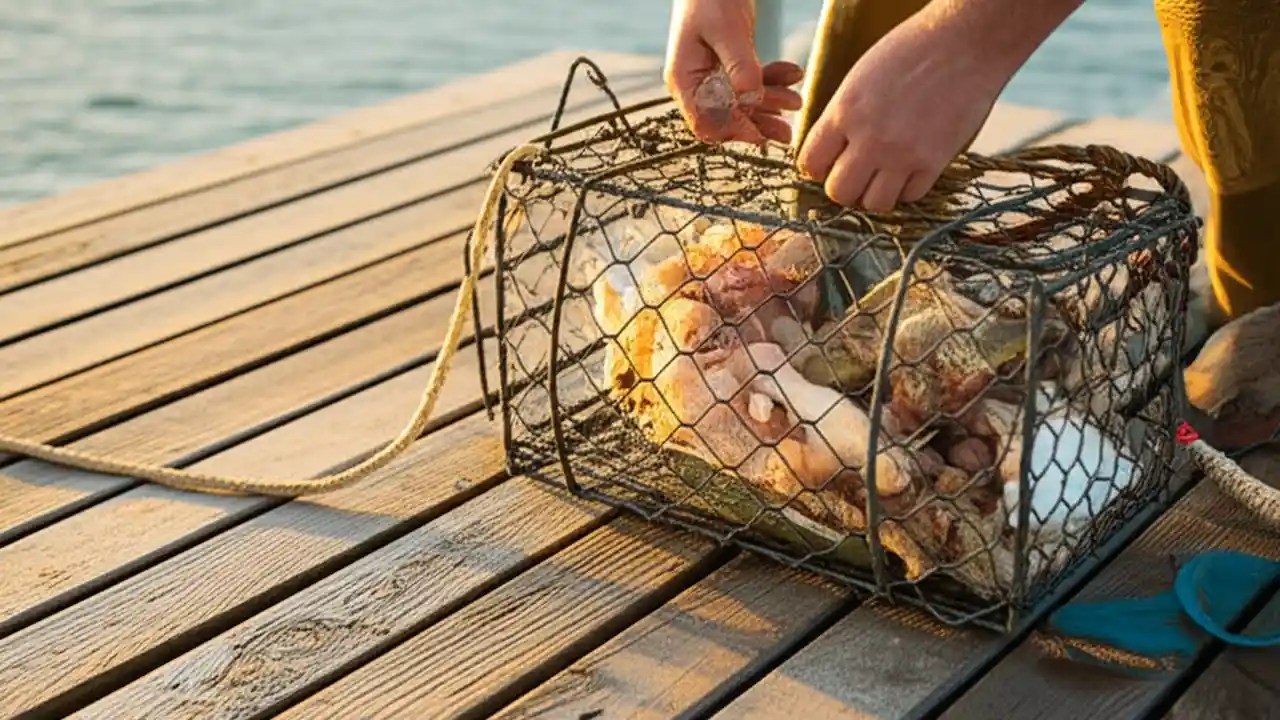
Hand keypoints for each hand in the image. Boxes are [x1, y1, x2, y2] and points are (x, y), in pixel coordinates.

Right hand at [664, 0, 803, 143]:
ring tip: (797, 101)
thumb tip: (751, 99)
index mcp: (684, 78)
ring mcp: (711, 73)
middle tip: (787, 134)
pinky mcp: (728, 63)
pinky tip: (793, 73)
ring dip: (770, 104)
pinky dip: (771, 81)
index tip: (761, 135)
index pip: (705, 121)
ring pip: (742, 103)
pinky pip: (750, 82)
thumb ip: (739, 65)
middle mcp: (695, 81)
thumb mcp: (727, 29)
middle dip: (758, 123)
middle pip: (725, 118)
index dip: (732, 131)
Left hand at [796, 14, 1011, 211]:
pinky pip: (909, 197)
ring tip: (884, 174)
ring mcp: (902, 154)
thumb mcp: (859, 78)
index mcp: (844, 111)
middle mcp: (870, 138)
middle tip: (857, 172)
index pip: (810, 164)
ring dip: (875, 193)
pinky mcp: (934, 162)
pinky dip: (907, 188)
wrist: (965, 44)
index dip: (817, 168)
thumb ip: (841, 116)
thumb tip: (828, 151)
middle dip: (844, 186)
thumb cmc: (911, 52)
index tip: (829, 162)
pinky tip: (910, 168)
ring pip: (873, 204)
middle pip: (838, 192)